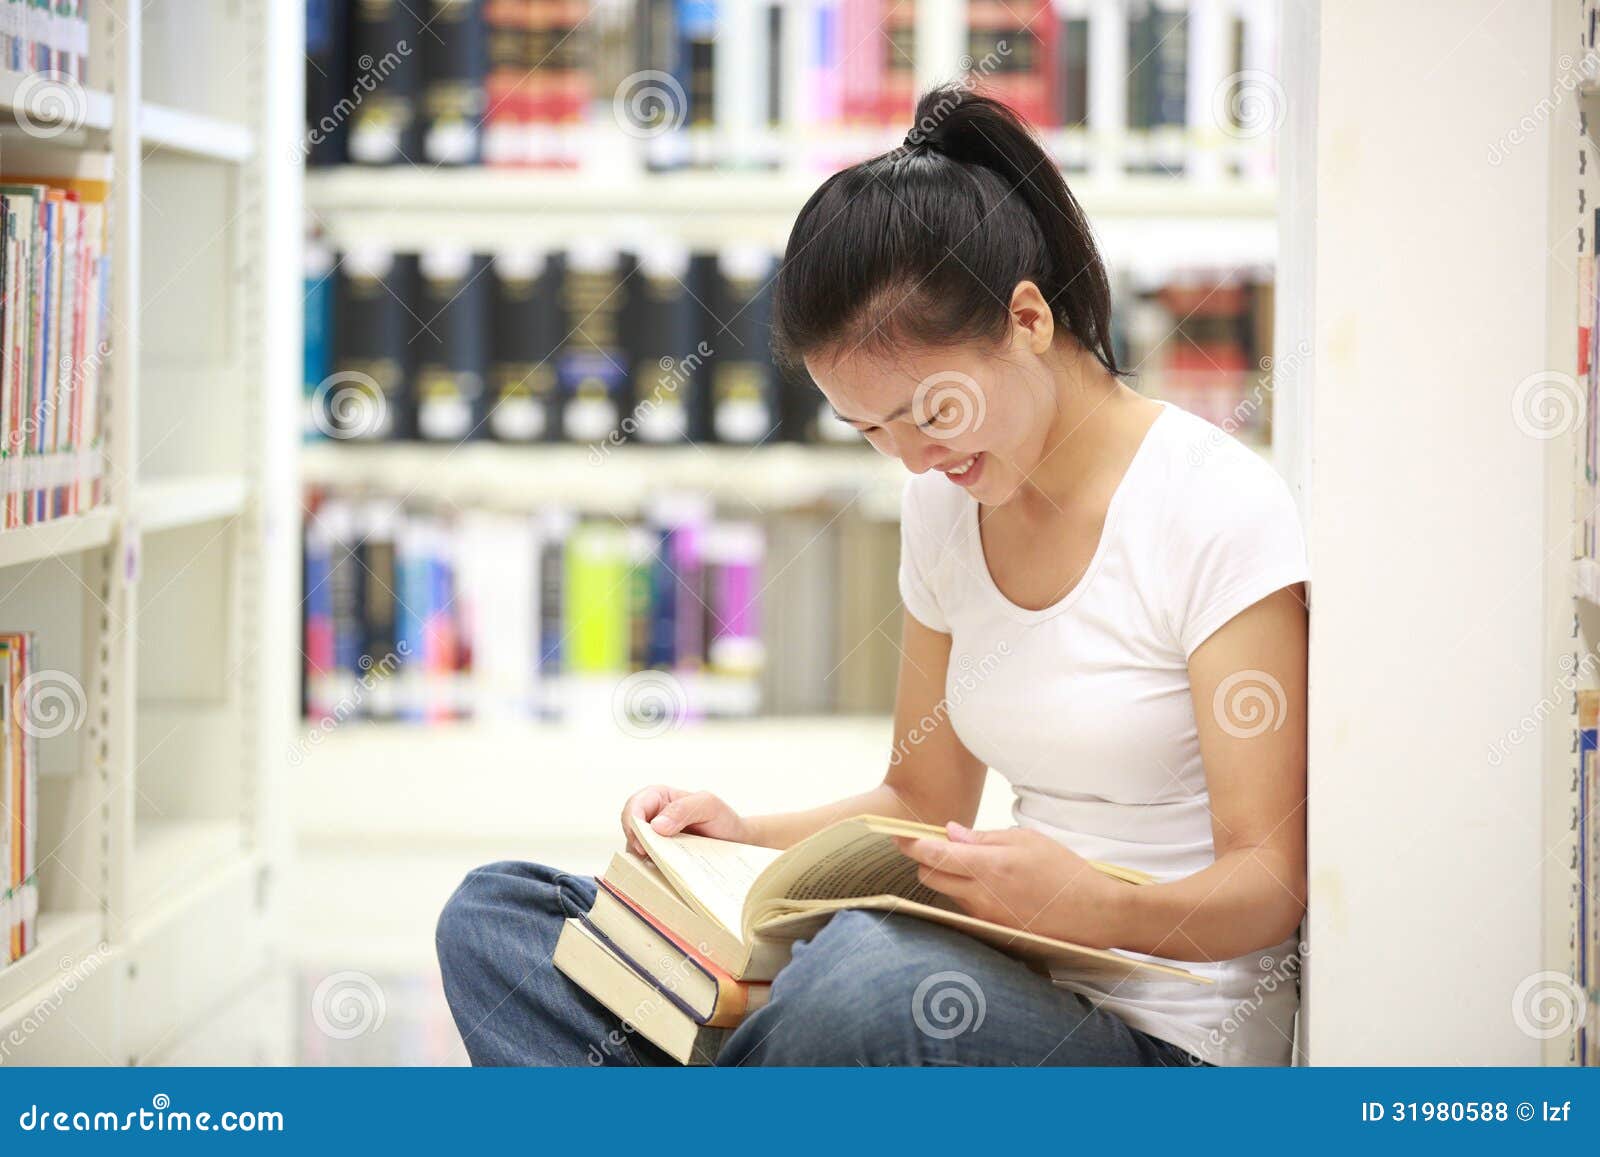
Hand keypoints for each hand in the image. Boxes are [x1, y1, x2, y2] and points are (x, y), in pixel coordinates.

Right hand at [620, 785, 751, 856]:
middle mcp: (652, 817)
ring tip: (660, 865)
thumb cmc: (722, 819)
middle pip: (629, 828)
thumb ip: (684, 808)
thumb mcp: (709, 805)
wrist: (735, 842)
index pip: (635, 805)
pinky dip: (651, 869)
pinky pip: (646, 864)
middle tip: (648, 856)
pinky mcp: (659, 858)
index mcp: (659, 797)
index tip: (642, 841)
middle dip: (635, 842)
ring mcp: (654, 839)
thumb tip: (657, 825)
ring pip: (634, 848)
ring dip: (643, 858)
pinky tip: (664, 872)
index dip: (633, 822)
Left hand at [894, 823, 1132, 949]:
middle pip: (929, 877)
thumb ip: (983, 837)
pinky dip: (966, 895)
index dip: (909, 843)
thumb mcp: (1026, 840)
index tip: (896, 834)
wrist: (1094, 914)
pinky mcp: (992, 932)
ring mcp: (984, 918)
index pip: (932, 854)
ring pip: (947, 894)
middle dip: (926, 860)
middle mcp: (980, 896)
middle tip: (936, 845)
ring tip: (975, 866)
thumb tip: (950, 833)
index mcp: (988, 866)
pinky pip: (965, 909)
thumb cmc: (1064, 871)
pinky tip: (990, 887)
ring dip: (948, 878)